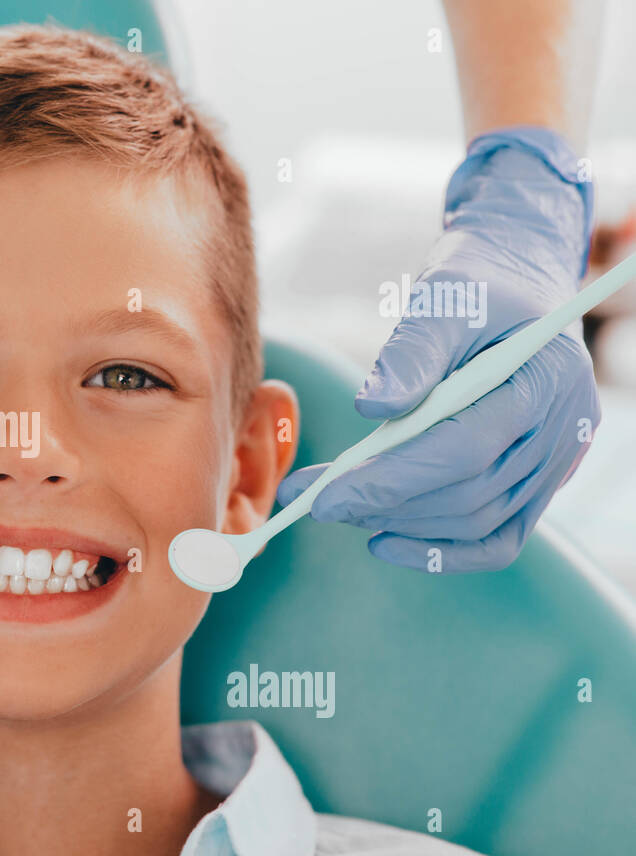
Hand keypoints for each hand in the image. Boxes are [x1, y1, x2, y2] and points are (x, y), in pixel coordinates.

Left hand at [277, 127, 598, 571]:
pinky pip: (495, 537)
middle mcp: (563, 430)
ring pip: (477, 521)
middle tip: (314, 501)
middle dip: (383, 505)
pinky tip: (382, 540)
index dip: (389, 479)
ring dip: (402, 523)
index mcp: (545, 381)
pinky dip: (441, 550)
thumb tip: (371, 405)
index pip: (463, 450)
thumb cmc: (476, 285)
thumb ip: (411, 352)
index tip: (322, 494)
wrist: (514, 284)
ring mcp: (558, 463)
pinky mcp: (539, 483)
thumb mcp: (442, 300)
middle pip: (468, 494)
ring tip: (340, 507)